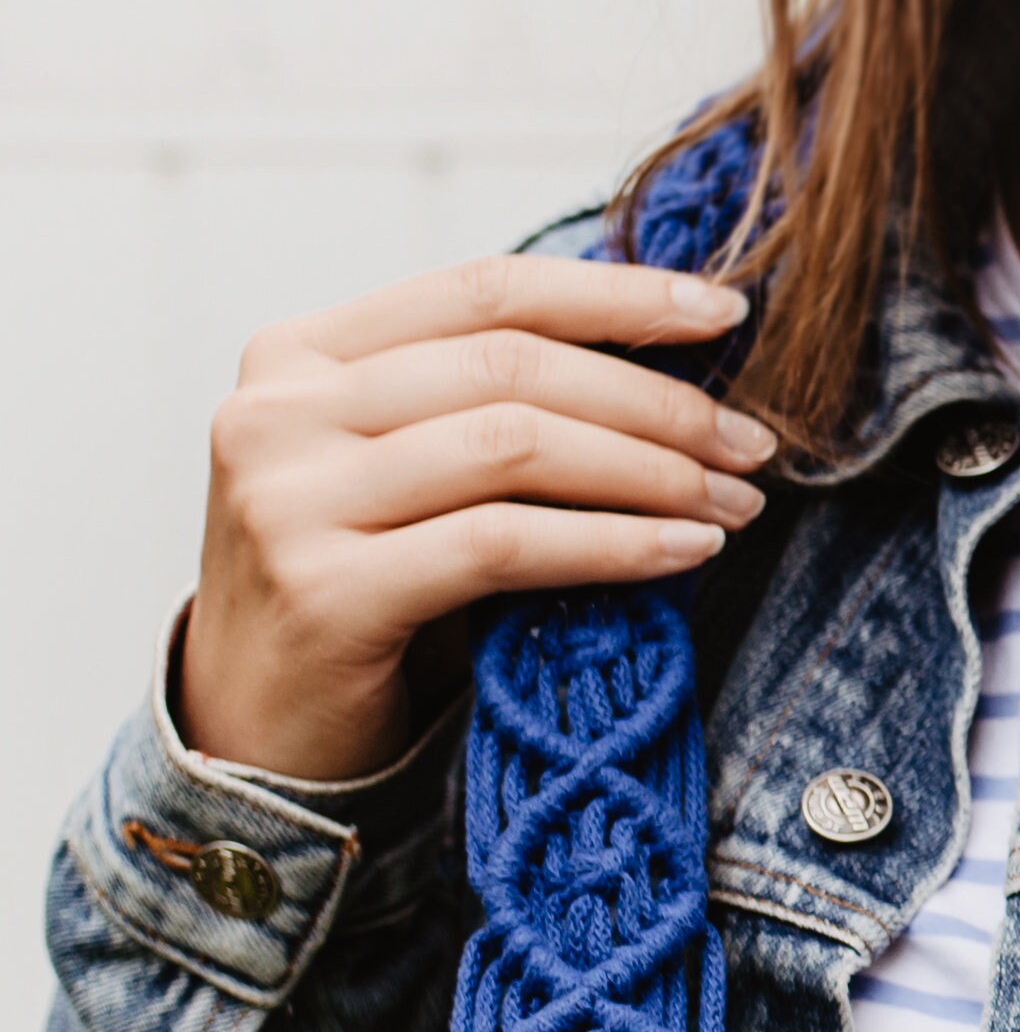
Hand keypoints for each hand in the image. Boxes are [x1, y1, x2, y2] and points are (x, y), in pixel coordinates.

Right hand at [179, 255, 777, 782]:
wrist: (257, 741)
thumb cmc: (361, 608)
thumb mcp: (401, 484)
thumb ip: (478, 415)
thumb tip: (665, 374)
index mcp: (298, 353)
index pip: (483, 290)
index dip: (614, 295)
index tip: (721, 313)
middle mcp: (281, 410)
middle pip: (511, 366)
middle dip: (655, 400)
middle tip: (750, 442)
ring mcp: (293, 498)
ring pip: (515, 446)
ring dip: (650, 472)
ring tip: (733, 503)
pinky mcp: (326, 591)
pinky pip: (504, 545)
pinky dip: (612, 543)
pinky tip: (684, 552)